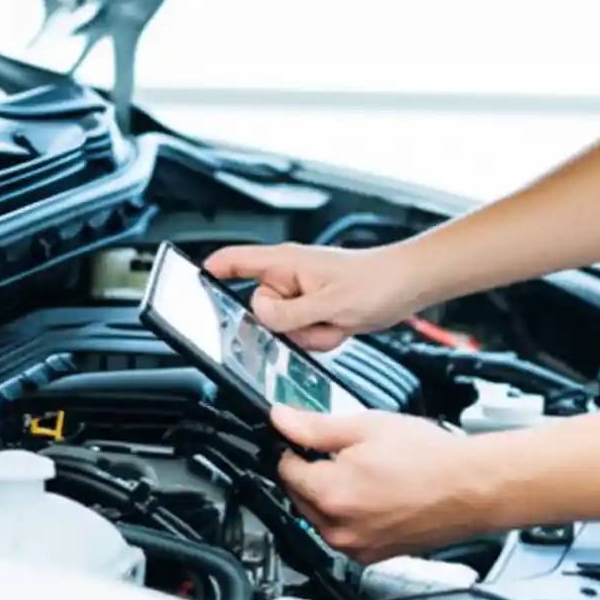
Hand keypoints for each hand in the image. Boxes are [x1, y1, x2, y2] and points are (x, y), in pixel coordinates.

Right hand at [204, 243, 420, 350]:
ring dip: (310, 334)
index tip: (190, 285)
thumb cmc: (377, 281)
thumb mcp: (328, 304)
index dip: (210, 273)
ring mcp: (304, 295)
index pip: (234, 261)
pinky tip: (340, 327)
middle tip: (314, 319)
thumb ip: (288, 314)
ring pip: (284, 329)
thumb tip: (258, 316)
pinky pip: (305, 335)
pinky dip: (322, 337)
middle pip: (258, 310)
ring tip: (334, 321)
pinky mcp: (318, 310)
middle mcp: (291, 278)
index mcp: (285, 264)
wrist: (409, 286)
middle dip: (285, 326)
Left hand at [271, 406, 498, 563]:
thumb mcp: (367, 427)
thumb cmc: (430, 458)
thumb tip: (281, 419)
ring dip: (329, 495)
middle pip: (299, 496)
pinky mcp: (372, 557)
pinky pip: (343, 533)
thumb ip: (316, 426)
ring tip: (365, 473)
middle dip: (312, 472)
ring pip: (320, 517)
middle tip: (342, 452)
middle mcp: (337, 528)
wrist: (471, 488)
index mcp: (331, 493)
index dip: (294, 448)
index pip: (285, 470)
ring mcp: (355, 546)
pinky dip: (349, 515)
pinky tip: (375, 495)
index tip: (304, 439)